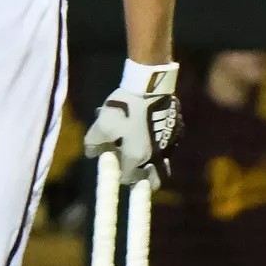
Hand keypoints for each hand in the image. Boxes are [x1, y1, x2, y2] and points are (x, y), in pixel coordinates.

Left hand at [83, 67, 180, 187]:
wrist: (150, 87)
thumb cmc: (124, 108)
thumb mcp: (102, 125)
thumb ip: (94, 142)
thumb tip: (91, 154)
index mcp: (136, 157)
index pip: (127, 178)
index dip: (118, 173)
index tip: (113, 162)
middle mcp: (155, 156)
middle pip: (152, 179)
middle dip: (142, 177)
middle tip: (131, 165)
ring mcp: (168, 144)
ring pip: (161, 162)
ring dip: (150, 160)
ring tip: (137, 145)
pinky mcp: (175, 131)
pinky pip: (166, 145)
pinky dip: (157, 144)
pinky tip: (148, 131)